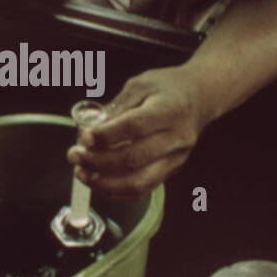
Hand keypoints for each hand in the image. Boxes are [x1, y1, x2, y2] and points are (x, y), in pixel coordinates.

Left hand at [66, 65, 204, 200]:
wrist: (201, 97)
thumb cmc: (168, 88)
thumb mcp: (141, 84)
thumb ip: (116, 107)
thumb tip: (88, 128)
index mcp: (170, 110)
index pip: (135, 127)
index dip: (106, 136)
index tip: (83, 137)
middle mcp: (177, 138)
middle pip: (134, 158)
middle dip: (98, 161)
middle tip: (74, 155)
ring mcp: (176, 158)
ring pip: (138, 182)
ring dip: (104, 182)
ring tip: (82, 173)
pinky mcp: (171, 171)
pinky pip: (142, 190)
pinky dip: (116, 192)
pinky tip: (98, 182)